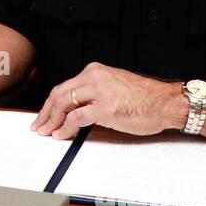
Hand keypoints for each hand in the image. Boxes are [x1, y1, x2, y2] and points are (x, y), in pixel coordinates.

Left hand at [32, 62, 187, 138]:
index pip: (65, 86)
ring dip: (52, 120)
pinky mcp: (104, 107)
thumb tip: (76, 110)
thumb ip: (95, 93)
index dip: (51, 103)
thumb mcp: (115, 87)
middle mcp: (94, 77)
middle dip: (46, 112)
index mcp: (96, 71)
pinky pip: (76, 117)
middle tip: (39, 125)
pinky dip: (65, 127)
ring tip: (47, 132)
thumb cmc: (145, 99)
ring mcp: (99, 91)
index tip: (45, 114)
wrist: (166, 103)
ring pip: (64, 104)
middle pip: (59, 94)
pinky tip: (62, 134)